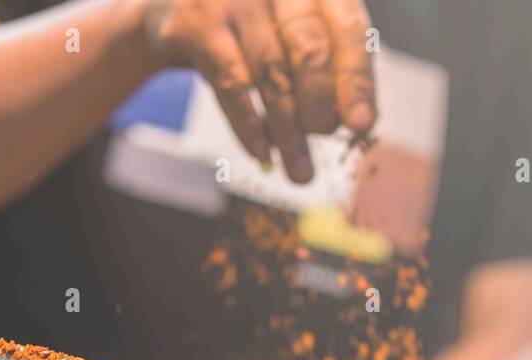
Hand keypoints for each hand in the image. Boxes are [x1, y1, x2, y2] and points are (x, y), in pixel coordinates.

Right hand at [139, 0, 376, 182]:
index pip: (347, 27)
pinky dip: (249, 125)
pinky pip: (232, 84)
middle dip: (320, 105)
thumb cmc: (245, 29)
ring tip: (300, 172)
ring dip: (289, 131)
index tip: (363, 125)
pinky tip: (262, 152)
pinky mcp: (196, 23)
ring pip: (272, 73)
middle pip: (309, 48)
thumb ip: (324, 67)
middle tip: (325, 142)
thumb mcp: (287, 35)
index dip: (357, 78)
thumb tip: (358, 122)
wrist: (169, 11)